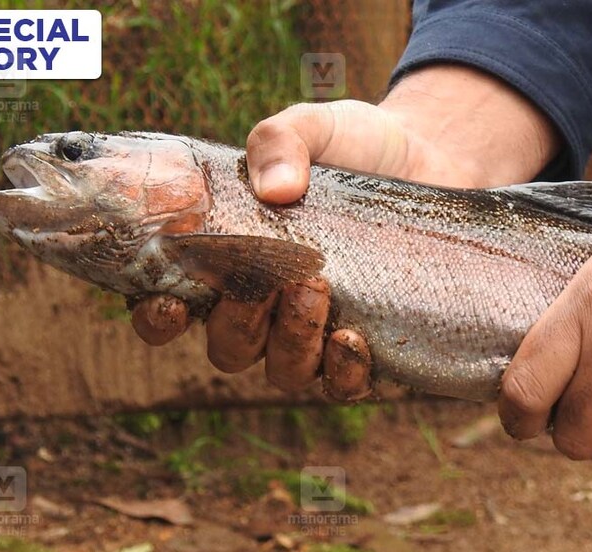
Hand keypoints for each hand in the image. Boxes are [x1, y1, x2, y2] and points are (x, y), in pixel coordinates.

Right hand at [133, 64, 559, 400]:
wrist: (435, 159)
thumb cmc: (358, 145)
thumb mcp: (315, 127)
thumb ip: (279, 141)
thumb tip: (277, 189)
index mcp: (232, 261)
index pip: (172, 307)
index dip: (157, 318)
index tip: (166, 304)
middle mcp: (267, 310)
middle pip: (228, 348)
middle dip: (237, 323)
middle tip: (265, 281)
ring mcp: (318, 334)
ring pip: (283, 372)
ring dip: (291, 341)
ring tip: (316, 288)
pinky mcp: (372, 348)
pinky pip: (344, 385)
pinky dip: (343, 370)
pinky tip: (352, 337)